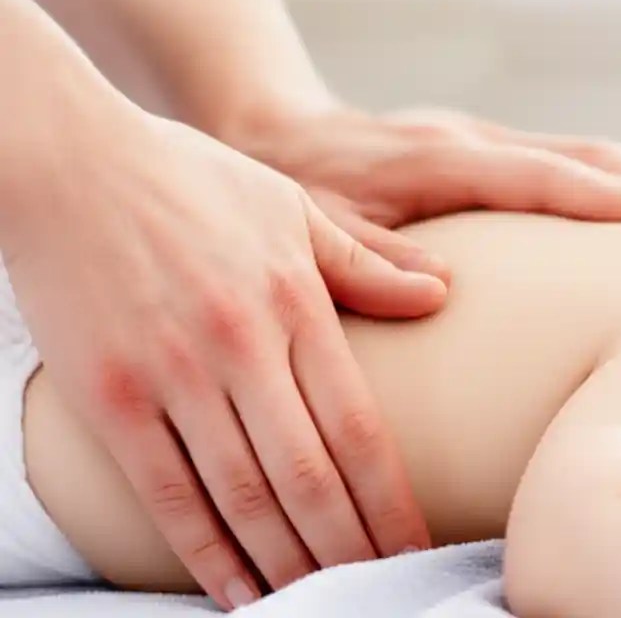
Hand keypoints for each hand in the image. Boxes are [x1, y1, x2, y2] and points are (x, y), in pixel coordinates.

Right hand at [4, 113, 438, 608]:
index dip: (391, 499)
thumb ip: (365, 262)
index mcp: (294, 301)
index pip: (359, 426)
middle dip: (352, 547)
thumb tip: (441, 293)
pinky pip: (166, 492)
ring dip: (288, 562)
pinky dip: (205, 552)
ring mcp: (170, 375)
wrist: (68, 160)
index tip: (418, 544)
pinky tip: (239, 589)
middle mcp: (240, 346)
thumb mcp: (292, 207)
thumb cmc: (189, 180)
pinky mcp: (108, 397)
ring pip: (243, 496)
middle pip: (309, 476)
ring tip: (323, 598)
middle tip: (383, 587)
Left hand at [220, 105, 620, 270]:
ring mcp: (482, 142)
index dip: (592, 193)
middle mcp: (467, 140)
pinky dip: (615, 180)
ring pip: (579, 154)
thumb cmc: (288, 188)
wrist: (274, 131)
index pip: (525, 173)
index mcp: (429, 158)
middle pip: (575, 154)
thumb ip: (363, 256)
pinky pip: (563, 163)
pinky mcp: (487, 152)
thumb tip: (437, 292)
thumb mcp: (304, 228)